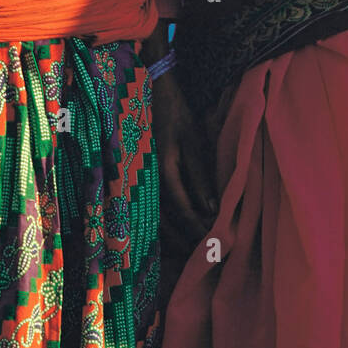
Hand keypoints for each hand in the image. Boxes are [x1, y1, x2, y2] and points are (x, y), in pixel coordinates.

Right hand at [152, 71, 218, 253]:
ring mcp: (137, 179)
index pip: (183, 210)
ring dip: (169, 238)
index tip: (213, 242)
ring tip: (186, 249)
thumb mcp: (193, 140)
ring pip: (151, 219)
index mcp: (164, 170)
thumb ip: (200, 175)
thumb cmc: (176, 113)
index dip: (198, 229)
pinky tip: (168, 233)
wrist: (150, 92)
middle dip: (183, 241)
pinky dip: (157, 224)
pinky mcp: (135, 176)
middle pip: (164, 223)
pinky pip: (145, 208)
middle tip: (201, 255)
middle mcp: (146, 179)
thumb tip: (210, 208)